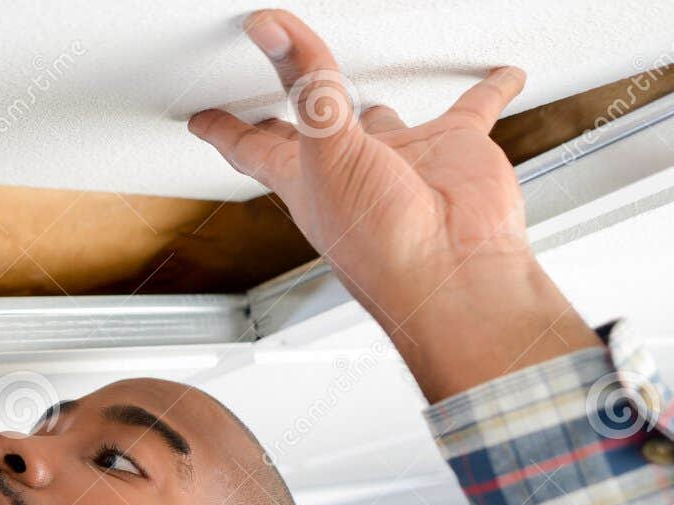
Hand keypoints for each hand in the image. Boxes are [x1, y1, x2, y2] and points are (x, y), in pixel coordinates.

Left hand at [189, 10, 601, 399]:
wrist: (454, 274)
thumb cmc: (382, 242)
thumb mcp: (330, 151)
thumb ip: (307, 86)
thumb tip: (270, 30)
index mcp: (303, 178)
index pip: (250, 147)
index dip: (223, 130)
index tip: (200, 119)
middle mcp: (349, 169)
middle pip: (310, 130)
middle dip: (290, 110)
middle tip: (271, 87)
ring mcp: (402, 160)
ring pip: (385, 118)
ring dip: (376, 101)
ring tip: (367, 75)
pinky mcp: (454, 151)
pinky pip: (475, 107)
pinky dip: (491, 87)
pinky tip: (504, 72)